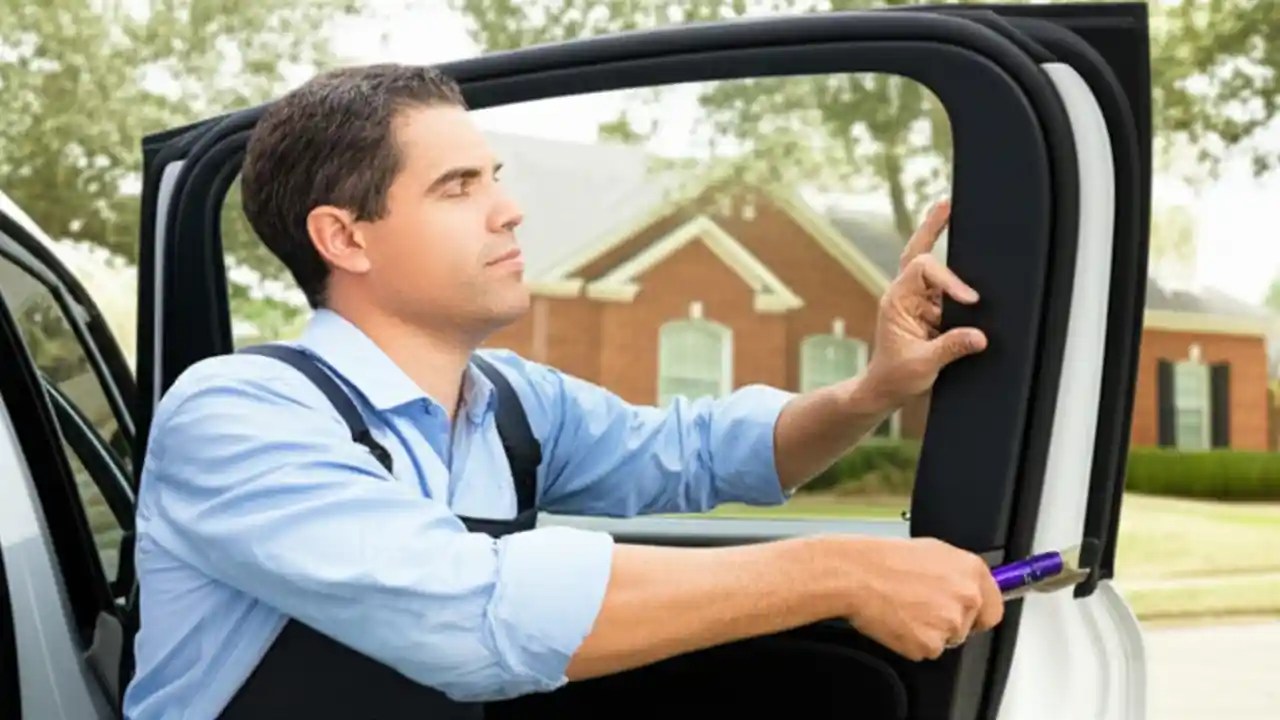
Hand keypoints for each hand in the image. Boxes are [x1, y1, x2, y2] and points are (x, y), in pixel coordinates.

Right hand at [840, 536, 1003, 660]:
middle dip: (948, 621)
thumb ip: (956, 572)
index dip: (978, 613)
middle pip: (968, 625)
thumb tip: (965, 585)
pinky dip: (912, 641)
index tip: (970, 616)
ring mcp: (951, 624)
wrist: (857, 576)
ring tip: (904, 608)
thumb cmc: (884, 560)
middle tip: (921, 606)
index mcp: (972, 571)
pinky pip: (926, 651)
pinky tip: (898, 620)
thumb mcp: (931, 551)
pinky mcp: (930, 646)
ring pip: (946, 639)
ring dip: (929, 631)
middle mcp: (967, 597)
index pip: (994, 608)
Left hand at [862, 199, 985, 407]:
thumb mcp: (923, 364)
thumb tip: (979, 336)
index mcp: (897, 300)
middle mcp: (904, 295)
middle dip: (931, 228)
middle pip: (916, 252)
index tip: (969, 300)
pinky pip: (941, 288)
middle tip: (946, 204)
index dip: (950, 279)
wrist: (883, 390)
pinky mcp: (926, 311)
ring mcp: (915, 301)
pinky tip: (964, 272)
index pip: (922, 269)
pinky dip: (954, 279)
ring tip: (951, 211)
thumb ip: (951, 348)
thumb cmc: (894, 377)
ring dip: (939, 241)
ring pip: (928, 265)